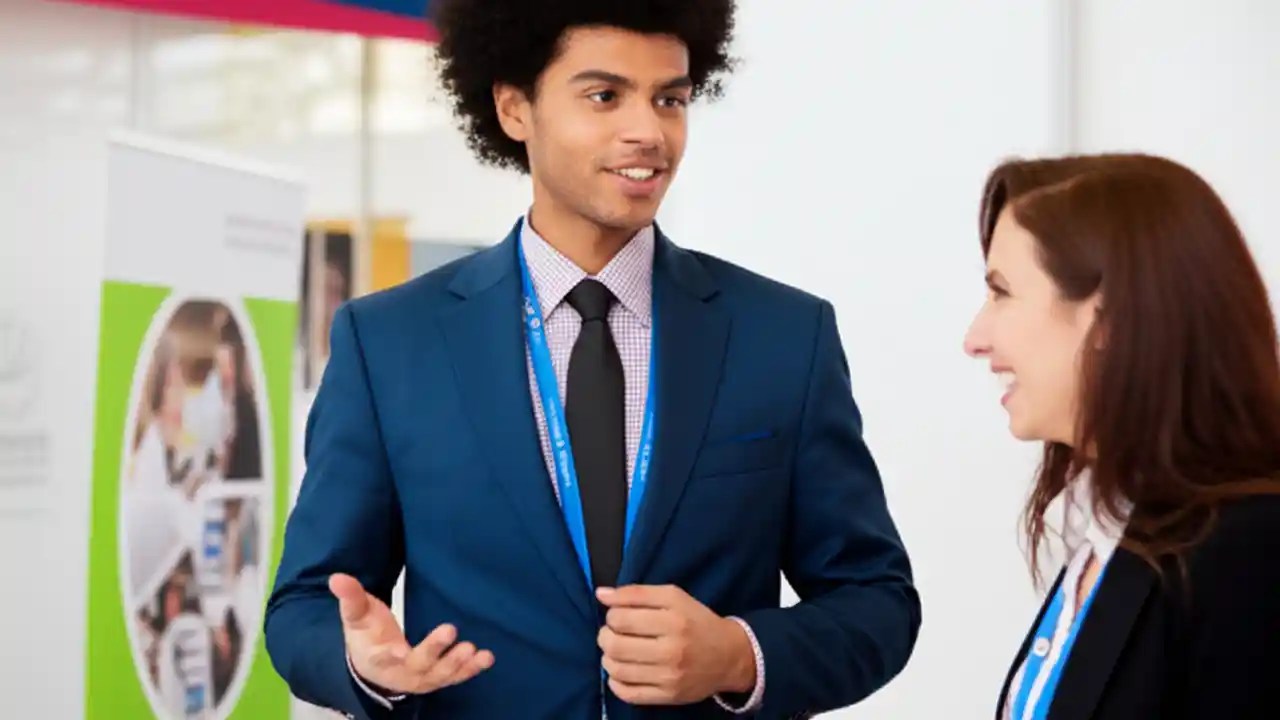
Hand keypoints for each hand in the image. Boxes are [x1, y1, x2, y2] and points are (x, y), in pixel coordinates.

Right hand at [330, 573, 493, 694]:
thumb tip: (337, 578)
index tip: (406, 646)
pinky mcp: (438, 677)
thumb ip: (350, 598)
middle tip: (451, 630)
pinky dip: (471, 669)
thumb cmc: (367, 636)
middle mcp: (403, 673)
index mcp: (381, 658)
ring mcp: (423, 678)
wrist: (372, 666)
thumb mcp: (356, 617)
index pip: (389, 657)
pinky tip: (486, 658)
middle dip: (435, 651)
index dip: (401, 653)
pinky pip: (455, 676)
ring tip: (476, 651)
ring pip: (442, 676)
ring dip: (460, 665)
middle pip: (421, 666)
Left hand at [596, 584, 754, 705]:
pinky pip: (627, 693)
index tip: (619, 615)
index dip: (611, 614)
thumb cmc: (697, 621)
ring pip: (617, 670)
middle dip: (605, 636)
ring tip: (617, 651)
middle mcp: (672, 650)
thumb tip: (601, 594)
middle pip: (614, 645)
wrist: (729, 657)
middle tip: (612, 633)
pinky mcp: (668, 696)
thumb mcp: (673, 597)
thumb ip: (636, 593)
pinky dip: (615, 682)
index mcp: (673, 620)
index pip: (620, 618)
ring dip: (608, 657)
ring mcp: (669, 677)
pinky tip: (622, 671)